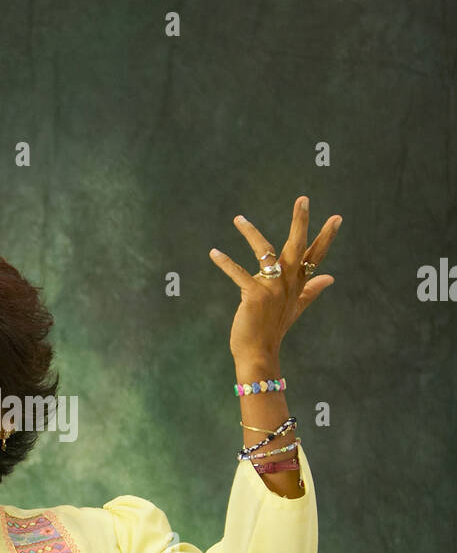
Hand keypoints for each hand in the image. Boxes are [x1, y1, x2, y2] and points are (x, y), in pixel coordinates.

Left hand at [208, 195, 339, 364]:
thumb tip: (330, 278)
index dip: (326, 237)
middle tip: (303, 199)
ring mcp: (272, 288)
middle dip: (300, 222)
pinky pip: (238, 274)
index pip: (316, 256)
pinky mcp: (254, 295)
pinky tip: (214, 253)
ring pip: (265, 252)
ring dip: (251, 234)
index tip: (337, 217)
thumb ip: (312, 290)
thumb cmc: (274, 329)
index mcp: (298, 283)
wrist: (259, 353)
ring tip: (238, 219)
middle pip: (297, 247)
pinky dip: (225, 262)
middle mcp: (288, 283)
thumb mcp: (297, 307)